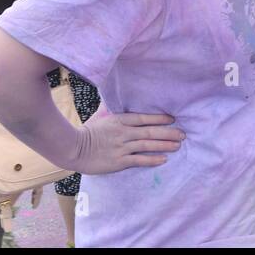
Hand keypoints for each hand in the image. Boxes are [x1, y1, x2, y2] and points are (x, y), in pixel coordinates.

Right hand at [67, 111, 182, 173]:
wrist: (72, 149)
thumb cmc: (87, 132)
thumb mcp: (100, 116)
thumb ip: (112, 107)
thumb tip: (115, 92)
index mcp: (120, 120)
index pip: (144, 118)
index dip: (160, 118)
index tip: (173, 119)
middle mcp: (123, 133)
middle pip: (150, 132)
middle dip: (169, 133)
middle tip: (183, 134)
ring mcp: (121, 148)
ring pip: (147, 145)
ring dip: (164, 145)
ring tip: (178, 145)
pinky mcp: (119, 161)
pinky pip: (139, 160)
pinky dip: (152, 160)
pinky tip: (163, 159)